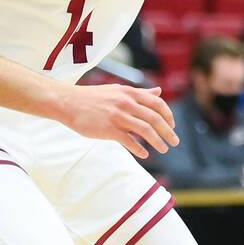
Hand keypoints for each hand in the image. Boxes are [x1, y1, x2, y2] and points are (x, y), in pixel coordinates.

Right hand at [62, 84, 177, 159]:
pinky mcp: (108, 129)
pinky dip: (139, 148)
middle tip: (175, 142)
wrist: (68, 103)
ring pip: (145, 130)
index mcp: (130, 92)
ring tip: (164, 149)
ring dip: (158, 141)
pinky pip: (129, 141)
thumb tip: (159, 91)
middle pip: (155, 118)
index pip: (157, 103)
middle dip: (168, 132)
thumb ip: (140, 93)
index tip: (172, 125)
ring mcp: (118, 116)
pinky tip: (145, 154)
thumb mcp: (119, 90)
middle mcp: (127, 103)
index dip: (168, 115)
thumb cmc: (94, 97)